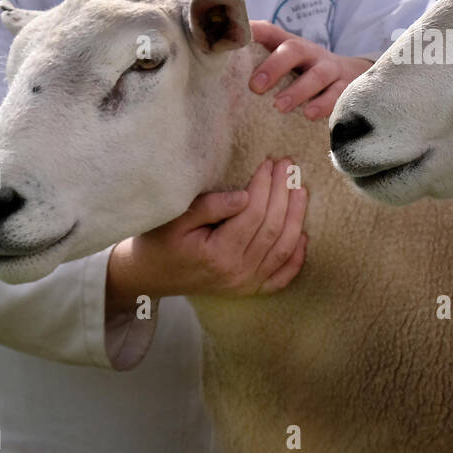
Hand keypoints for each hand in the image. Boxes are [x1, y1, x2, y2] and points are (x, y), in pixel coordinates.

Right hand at [106, 158, 306, 304]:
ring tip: (300, 189)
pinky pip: (281, 277)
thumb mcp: (175, 218)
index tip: (267, 162)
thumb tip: (245, 196)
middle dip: (283, 193)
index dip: (264, 186)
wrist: (148, 276)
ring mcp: (245, 284)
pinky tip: (304, 236)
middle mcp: (236, 272)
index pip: (252, 214)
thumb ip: (209, 206)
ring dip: (296, 218)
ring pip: (283, 249)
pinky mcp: (248, 289)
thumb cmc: (159, 242)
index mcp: (217, 254)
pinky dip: (297, 258)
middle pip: (272, 228)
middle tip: (287, 166)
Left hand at [248, 21, 373, 119]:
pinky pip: (339, 96)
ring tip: (281, 107)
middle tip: (256, 86)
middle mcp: (311, 53)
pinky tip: (312, 117)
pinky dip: (326, 106)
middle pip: (295, 50)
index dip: (252, 31)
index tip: (236, 35)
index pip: (270, 32)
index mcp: (291, 44)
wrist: (350, 74)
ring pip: (318, 76)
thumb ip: (259, 59)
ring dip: (299, 91)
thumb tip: (221, 54)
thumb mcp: (286, 60)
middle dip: (275, 67)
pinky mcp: (346, 88)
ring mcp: (331, 70)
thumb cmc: (305, 70)